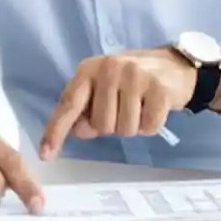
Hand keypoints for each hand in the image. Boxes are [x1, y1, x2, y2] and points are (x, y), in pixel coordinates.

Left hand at [40, 47, 194, 158]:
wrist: (174, 66)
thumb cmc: (131, 80)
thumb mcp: (103, 88)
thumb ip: (86, 110)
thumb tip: (79, 131)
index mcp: (88, 70)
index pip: (69, 104)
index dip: (56, 131)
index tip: (46, 155)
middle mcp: (109, 69)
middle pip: (101, 126)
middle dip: (113, 126)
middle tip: (124, 107)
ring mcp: (135, 77)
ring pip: (125, 130)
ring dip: (133, 126)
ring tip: (140, 106)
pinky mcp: (159, 88)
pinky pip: (148, 128)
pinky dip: (151, 126)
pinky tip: (154, 107)